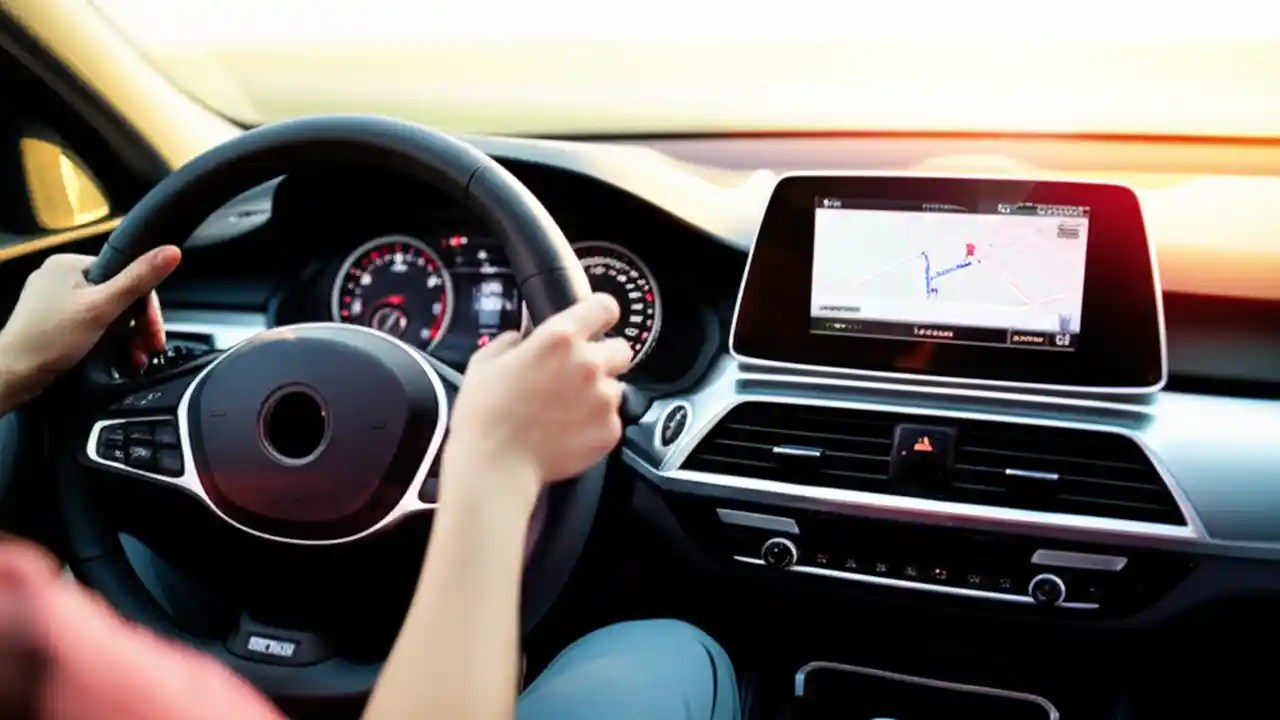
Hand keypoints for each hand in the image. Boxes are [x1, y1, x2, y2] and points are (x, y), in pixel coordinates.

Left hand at [0, 246, 181, 411]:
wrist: (13, 375)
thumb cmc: (49, 340)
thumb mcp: (102, 308)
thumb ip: (138, 279)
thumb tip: (170, 252)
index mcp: (70, 263)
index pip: (126, 273)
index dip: (146, 303)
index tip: (154, 329)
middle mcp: (60, 276)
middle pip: (118, 294)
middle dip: (138, 324)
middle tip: (147, 347)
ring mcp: (54, 299)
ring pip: (107, 311)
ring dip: (126, 335)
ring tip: (134, 356)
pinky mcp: (52, 320)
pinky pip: (91, 323)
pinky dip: (107, 338)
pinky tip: (115, 354)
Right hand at [441, 293, 632, 506]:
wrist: (495, 465)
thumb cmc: (485, 415)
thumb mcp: (486, 361)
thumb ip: (512, 340)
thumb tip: (523, 338)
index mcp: (559, 338)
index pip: (605, 307)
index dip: (601, 313)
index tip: (598, 321)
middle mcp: (588, 364)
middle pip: (621, 349)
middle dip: (604, 358)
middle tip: (578, 375)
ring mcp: (603, 398)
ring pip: (616, 387)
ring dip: (598, 394)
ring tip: (566, 411)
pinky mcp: (610, 430)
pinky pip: (612, 419)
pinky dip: (595, 424)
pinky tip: (568, 431)